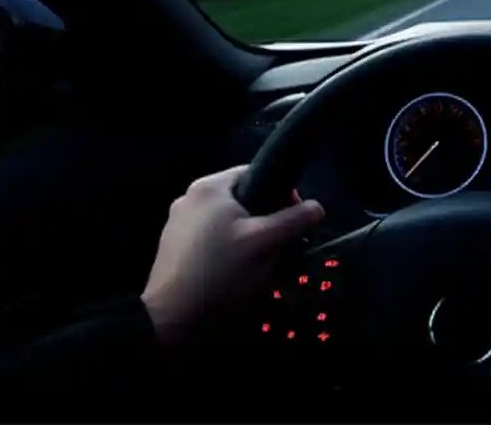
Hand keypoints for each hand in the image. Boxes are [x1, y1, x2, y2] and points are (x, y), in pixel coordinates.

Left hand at [141, 165, 323, 344]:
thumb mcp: (265, 243)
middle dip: (265, 220)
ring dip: (247, 236)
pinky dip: (227, 248)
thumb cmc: (220, 271)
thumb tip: (318, 207)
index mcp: (209, 187)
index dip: (282, 193)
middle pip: (241, 199)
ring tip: (260, 262)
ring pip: (226, 221)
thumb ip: (294, 221)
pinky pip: (211, 238)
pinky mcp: (173, 246)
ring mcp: (177, 223)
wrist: (172, 317)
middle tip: (281, 244)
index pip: (255, 173)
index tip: (294, 219)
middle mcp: (189, 198)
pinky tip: (235, 271)